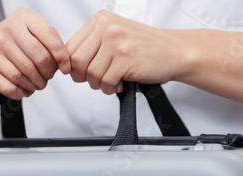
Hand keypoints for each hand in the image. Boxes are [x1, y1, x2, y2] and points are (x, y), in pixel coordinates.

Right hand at [0, 8, 70, 99]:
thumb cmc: (17, 44)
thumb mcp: (33, 33)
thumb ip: (49, 43)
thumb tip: (65, 65)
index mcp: (22, 17)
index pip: (49, 36)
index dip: (61, 55)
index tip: (65, 68)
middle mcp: (5, 29)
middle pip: (38, 57)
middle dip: (48, 73)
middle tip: (48, 77)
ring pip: (23, 75)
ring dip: (35, 85)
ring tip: (37, 84)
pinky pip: (9, 86)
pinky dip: (21, 93)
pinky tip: (25, 90)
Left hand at [66, 10, 185, 93]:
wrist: (174, 51)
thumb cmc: (145, 47)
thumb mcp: (115, 36)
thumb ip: (92, 45)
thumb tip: (69, 64)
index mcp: (101, 20)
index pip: (70, 46)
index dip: (71, 66)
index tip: (80, 73)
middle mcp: (107, 28)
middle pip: (77, 61)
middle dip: (83, 77)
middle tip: (96, 80)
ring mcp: (116, 42)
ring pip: (91, 74)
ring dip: (99, 85)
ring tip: (111, 81)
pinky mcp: (125, 59)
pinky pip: (106, 82)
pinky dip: (110, 89)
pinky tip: (119, 84)